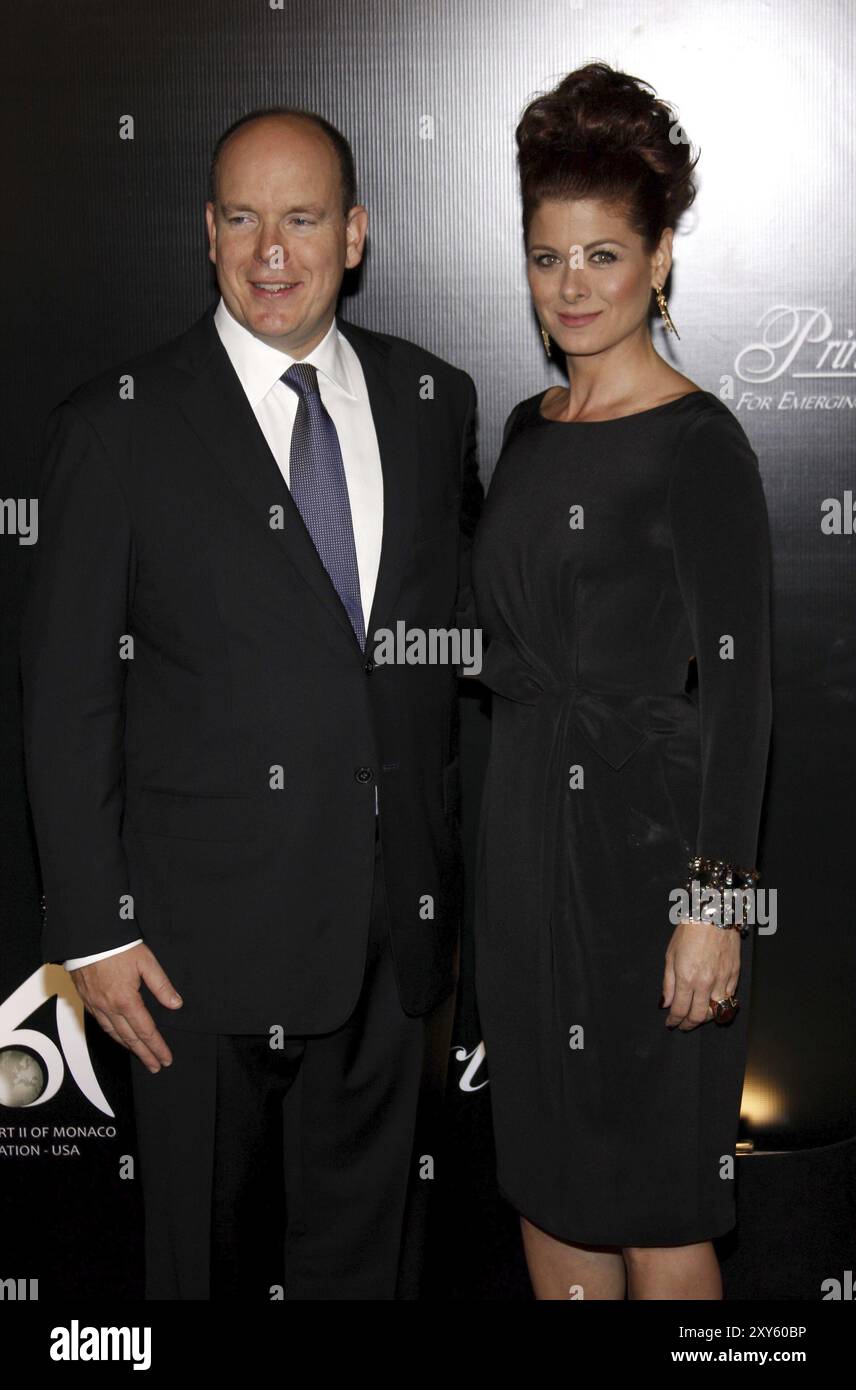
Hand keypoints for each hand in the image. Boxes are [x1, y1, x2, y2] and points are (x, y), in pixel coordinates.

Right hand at [69, 944, 182, 1071]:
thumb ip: (162, 985)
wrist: (88, 937)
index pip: (146, 1031)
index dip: (157, 1047)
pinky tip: (119, 1036)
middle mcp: (109, 1007)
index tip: (165, 1058)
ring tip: (140, 1055)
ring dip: (128, 1047)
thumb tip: (175, 1004)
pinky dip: (113, 1035)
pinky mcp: (87, 1000)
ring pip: (113, 1033)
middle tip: (155, 1066)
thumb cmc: (117, 947)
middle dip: (144, 1054)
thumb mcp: (146, 962)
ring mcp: (96, 1005)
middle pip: (129, 1038)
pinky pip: (101, 1024)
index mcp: (126, 1000)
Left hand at [661, 919, 740, 1031]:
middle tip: (682, 1025)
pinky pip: (729, 999)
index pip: (680, 1010)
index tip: (670, 1023)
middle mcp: (706, 983)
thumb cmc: (689, 931)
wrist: (713, 914)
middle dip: (689, 1024)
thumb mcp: (670, 955)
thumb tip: (665, 1003)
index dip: (674, 1021)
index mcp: (687, 978)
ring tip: (696, 1016)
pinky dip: (720, 1006)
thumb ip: (668, 982)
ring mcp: (723, 980)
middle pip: (698, 1016)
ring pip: (716, 1012)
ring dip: (705, 1018)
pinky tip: (712, 1004)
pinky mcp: (735, 976)